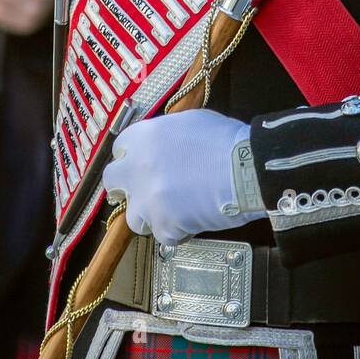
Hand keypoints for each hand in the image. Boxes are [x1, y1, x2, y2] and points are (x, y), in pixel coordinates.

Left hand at [102, 108, 266, 244]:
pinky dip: (177, 232)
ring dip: (150, 216)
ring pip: (133, 217)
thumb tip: (163, 146)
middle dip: (124, 187)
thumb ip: (166, 135)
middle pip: (113, 181)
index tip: (139, 165)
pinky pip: (163, 236)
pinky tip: (194, 222)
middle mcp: (137, 167)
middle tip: (141, 192)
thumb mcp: (190, 122)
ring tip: (173, 213)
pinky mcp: (163, 225)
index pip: (120, 149)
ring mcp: (147, 199)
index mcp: (144, 137)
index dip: (131, 158)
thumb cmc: (225, 142)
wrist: (247, 169)